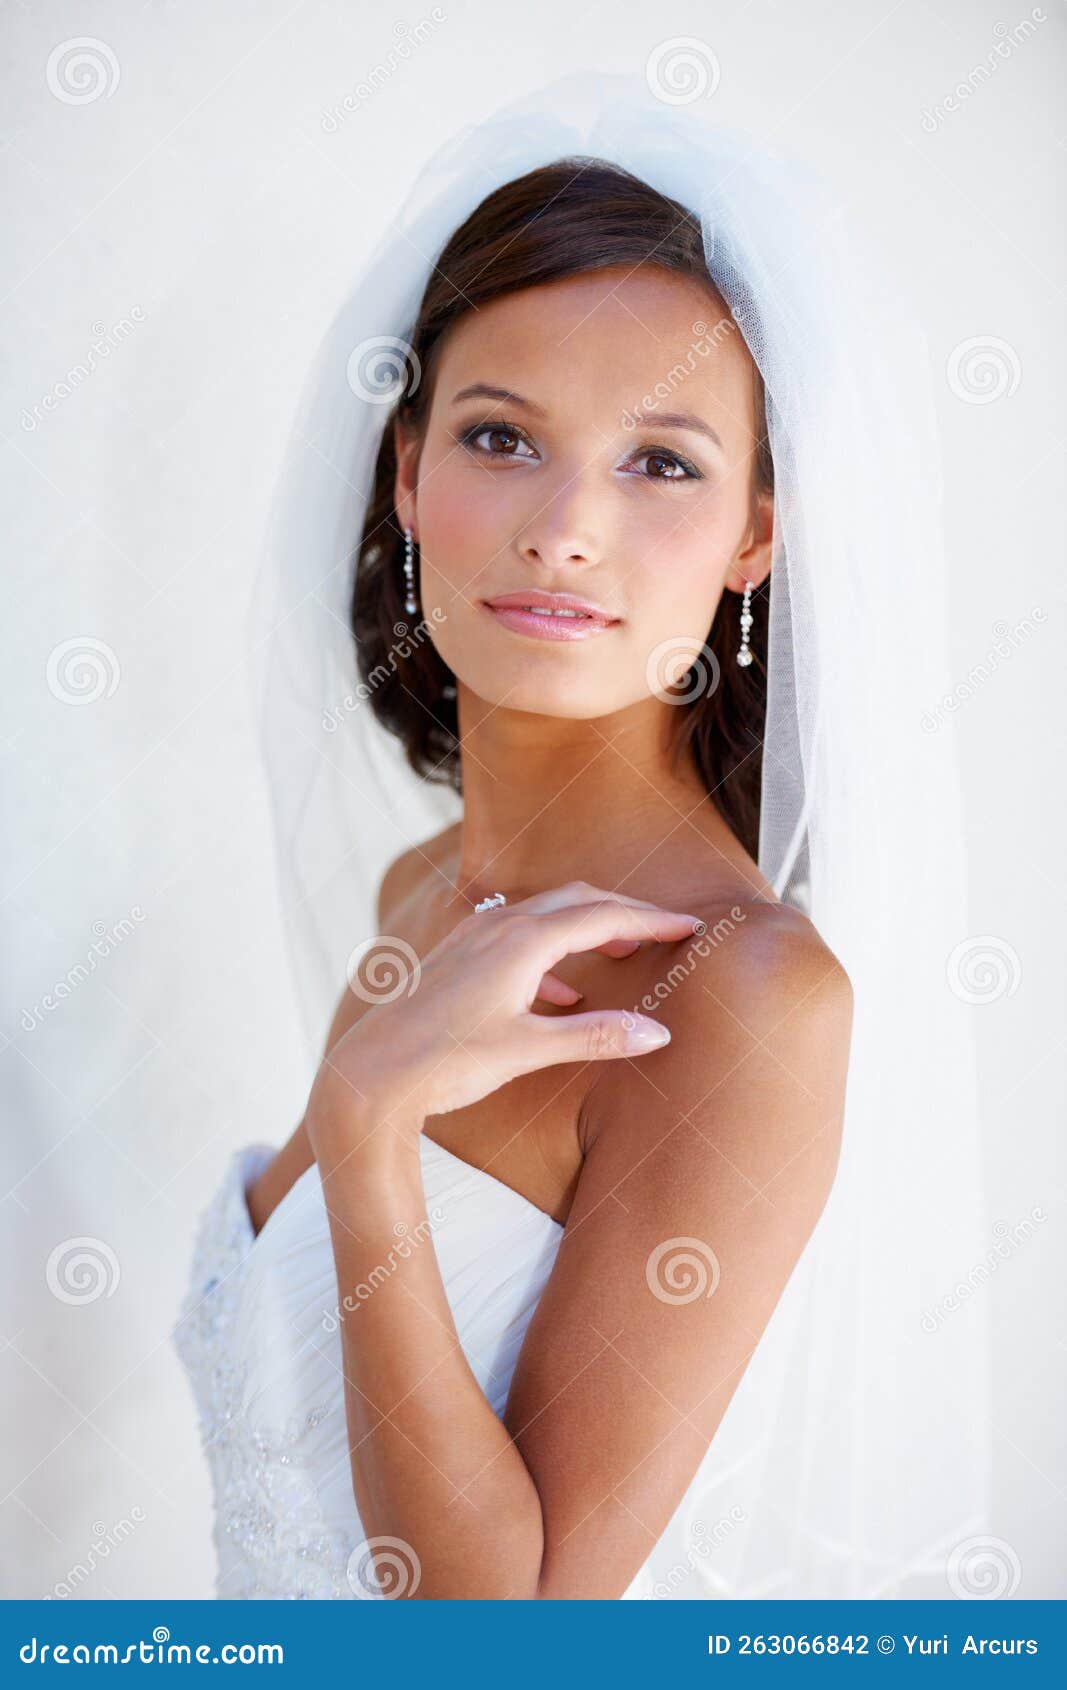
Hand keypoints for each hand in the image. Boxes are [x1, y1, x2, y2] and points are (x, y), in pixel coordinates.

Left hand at [308, 881, 705, 1137]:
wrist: (370, 1075)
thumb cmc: (444, 1062)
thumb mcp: (527, 1051)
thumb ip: (595, 1037)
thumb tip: (657, 1032)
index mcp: (521, 941)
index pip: (603, 915)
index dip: (651, 919)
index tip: (690, 925)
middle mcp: (496, 928)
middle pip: (575, 901)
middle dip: (623, 911)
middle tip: (664, 930)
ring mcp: (472, 940)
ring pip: (544, 916)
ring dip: (587, 928)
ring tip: (621, 951)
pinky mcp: (456, 960)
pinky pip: (517, 939)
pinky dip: (552, 954)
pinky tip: (561, 994)